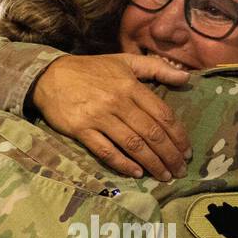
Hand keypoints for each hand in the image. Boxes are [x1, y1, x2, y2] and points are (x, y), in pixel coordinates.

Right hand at [31, 54, 191, 180]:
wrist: (50, 75)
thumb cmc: (91, 70)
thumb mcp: (125, 61)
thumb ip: (157, 68)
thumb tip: (186, 77)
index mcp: (131, 86)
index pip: (162, 114)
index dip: (178, 135)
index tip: (186, 151)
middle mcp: (118, 102)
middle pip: (151, 133)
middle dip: (169, 154)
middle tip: (180, 170)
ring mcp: (99, 117)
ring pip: (133, 144)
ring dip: (152, 163)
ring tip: (164, 175)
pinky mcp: (81, 129)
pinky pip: (106, 151)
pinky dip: (123, 164)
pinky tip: (137, 173)